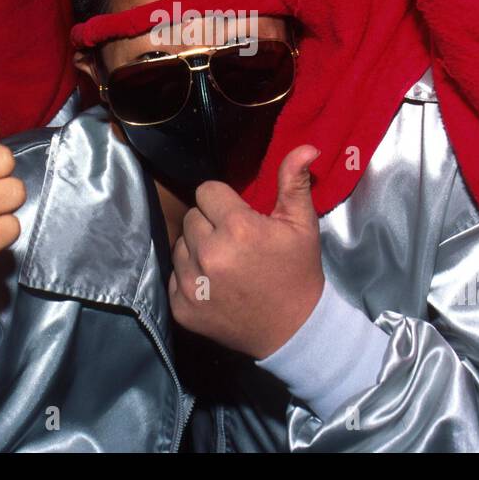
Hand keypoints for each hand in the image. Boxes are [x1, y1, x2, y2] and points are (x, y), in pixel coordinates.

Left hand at [168, 145, 324, 358]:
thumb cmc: (298, 273)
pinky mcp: (182, 307)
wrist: (293, 332)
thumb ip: (293, 183)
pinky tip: (214, 286)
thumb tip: (304, 147)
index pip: (207, 192)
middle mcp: (209, 254)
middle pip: (191, 217)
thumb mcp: (302, 226)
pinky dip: (189, 279)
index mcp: (238, 228)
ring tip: (224, 265)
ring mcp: (192, 284)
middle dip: (210, 225)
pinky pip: (173, 276)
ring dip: (197, 250)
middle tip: (234, 243)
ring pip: (179, 246)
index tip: (239, 218)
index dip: (224, 202)